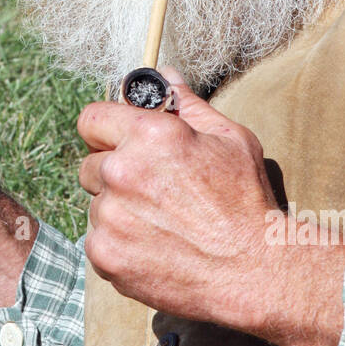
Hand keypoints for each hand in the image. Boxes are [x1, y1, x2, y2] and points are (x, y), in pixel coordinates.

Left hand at [77, 67, 344, 345]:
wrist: (254, 271)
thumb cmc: (246, 201)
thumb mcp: (229, 140)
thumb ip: (188, 105)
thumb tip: (165, 74)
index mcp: (148, 135)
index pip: (91, 119)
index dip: (106, 130)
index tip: (119, 143)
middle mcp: (121, 171)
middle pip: (90, 165)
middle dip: (115, 173)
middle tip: (152, 191)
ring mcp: (109, 216)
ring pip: (96, 205)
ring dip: (118, 210)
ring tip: (161, 223)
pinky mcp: (105, 254)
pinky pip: (98, 239)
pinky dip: (119, 243)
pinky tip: (154, 246)